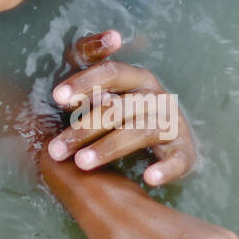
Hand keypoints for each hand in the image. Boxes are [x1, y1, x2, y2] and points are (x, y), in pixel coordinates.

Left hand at [47, 30, 195, 186]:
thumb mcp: (112, 85)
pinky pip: (177, 160)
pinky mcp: (184, 151)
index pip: (110, 73)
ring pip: (139, 132)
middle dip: (83, 128)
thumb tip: (92, 59)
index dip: (84, 82)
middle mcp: (157, 96)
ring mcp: (172, 123)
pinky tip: (149, 178)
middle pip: (117, 108)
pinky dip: (165, 168)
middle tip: (54, 150)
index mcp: (137, 77)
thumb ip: (92, 72)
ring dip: (109, 148)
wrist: (173, 135)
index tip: (57, 98)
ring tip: (82, 163)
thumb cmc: (129, 107)